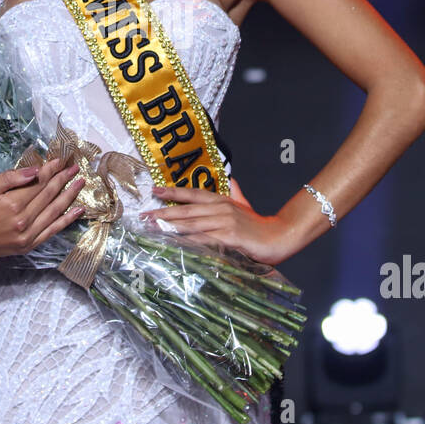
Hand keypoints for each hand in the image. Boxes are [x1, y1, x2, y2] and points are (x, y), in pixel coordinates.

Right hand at [0, 156, 86, 258]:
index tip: (61, 161)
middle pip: (49, 196)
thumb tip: (35, 170)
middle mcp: (23, 221)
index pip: (39, 183)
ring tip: (81, 184)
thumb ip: (11, 178)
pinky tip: (78, 211)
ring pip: (55, 212)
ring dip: (70, 197)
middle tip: (75, 169)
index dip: (51, 170)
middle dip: (63, 180)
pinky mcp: (28, 246)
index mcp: (13, 204)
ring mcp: (27, 236)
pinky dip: (67, 221)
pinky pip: (52, 231)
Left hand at [142, 178, 296, 266]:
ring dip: (170, 227)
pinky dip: (187, 241)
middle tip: (144, 215)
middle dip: (163, 213)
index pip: (193, 193)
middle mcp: (220, 209)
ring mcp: (224, 222)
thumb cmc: (260, 225)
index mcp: (222, 201)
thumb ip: (236, 193)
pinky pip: (203, 240)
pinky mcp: (229, 237)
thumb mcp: (245, 205)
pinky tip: (175, 243)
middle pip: (186, 210)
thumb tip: (231, 181)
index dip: (173, 192)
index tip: (154, 190)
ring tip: (152, 228)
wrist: (280, 236)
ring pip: (191, 224)